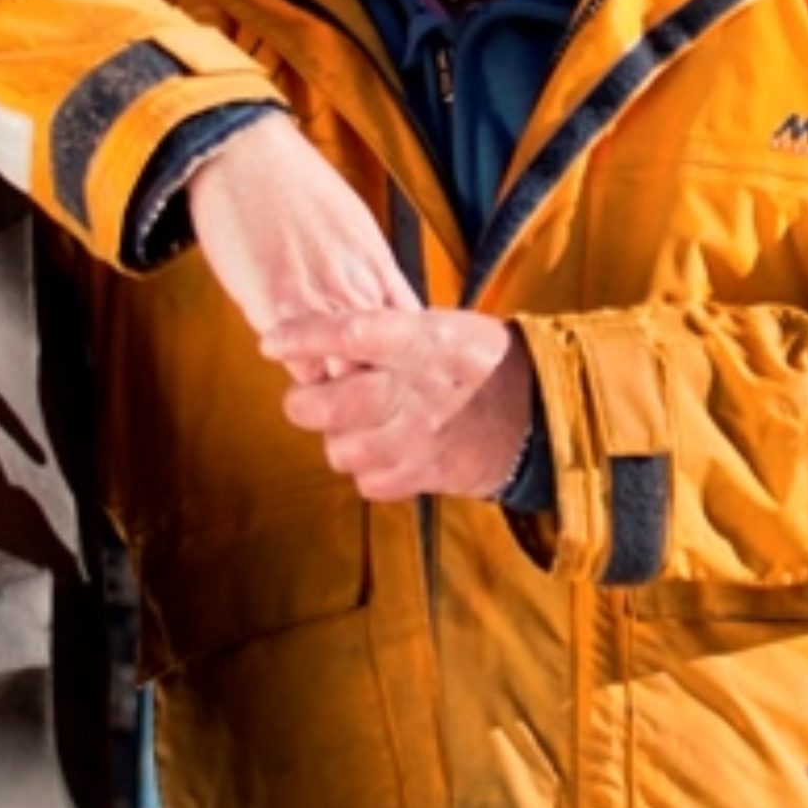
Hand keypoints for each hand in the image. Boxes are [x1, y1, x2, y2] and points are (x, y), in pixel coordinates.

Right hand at [187, 113, 421, 379]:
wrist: (243, 152)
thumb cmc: (291, 181)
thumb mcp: (351, 223)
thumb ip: (365, 267)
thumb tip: (372, 299)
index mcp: (378, 263)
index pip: (412, 333)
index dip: (400, 359)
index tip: (386, 369)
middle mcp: (356, 284)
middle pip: (384, 361)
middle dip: (372, 382)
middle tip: (355, 391)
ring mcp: (318, 297)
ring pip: (345, 372)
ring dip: (334, 384)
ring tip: (322, 385)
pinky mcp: (275, 304)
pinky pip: (300, 362)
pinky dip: (297, 369)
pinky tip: (290, 357)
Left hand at [261, 310, 533, 501]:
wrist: (537, 412)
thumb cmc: (475, 359)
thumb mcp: (438, 325)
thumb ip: (382, 331)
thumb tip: (317, 332)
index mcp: (422, 341)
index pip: (353, 334)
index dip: (306, 337)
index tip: (270, 341)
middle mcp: (418, 391)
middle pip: (333, 406)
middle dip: (304, 403)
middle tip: (303, 395)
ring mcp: (421, 440)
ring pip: (343, 450)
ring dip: (336, 438)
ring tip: (351, 423)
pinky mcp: (426, 476)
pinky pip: (369, 482)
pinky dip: (365, 469)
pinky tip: (379, 448)